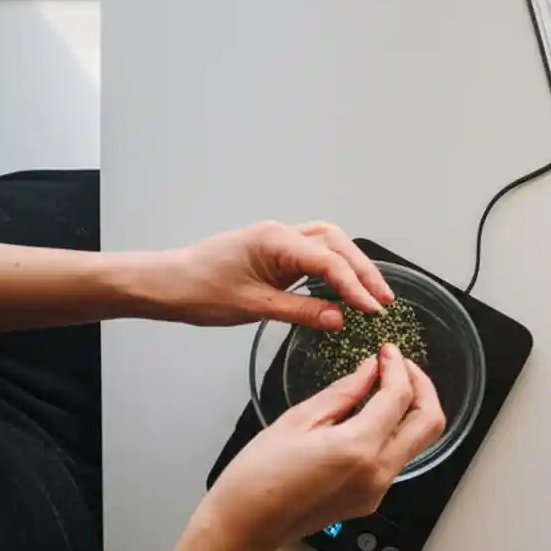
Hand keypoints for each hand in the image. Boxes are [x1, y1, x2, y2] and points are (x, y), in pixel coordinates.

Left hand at [141, 221, 392, 328]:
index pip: (329, 261)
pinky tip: (344, 285)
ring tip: (372, 292)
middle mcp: (281, 232)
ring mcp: (278, 238)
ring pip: (329, 243)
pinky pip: (314, 251)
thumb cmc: (199, 292)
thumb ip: (301, 311)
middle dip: (363, 271)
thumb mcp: (253, 307)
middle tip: (384, 300)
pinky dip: (335, 266)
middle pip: (337, 244)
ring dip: (353, 265)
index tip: (374, 310)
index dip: (355, 286)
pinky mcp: (274, 249)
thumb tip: (341, 318)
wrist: (166, 283)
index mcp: (275, 241)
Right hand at [195, 344, 444, 550]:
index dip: (397, 367)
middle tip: (400, 366)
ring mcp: (378, 490)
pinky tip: (373, 415)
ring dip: (412, 409)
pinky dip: (396, 430)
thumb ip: (343, 393)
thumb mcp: (299, 420)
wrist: (246, 526)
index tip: (387, 351)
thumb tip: (369, 371)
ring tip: (386, 386)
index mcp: (358, 449)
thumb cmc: (258, 476)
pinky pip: (398, 457)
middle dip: (422, 386)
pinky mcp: (372, 499)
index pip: (399, 397)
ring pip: (419, 441)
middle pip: (429, 422)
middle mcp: (377, 473)